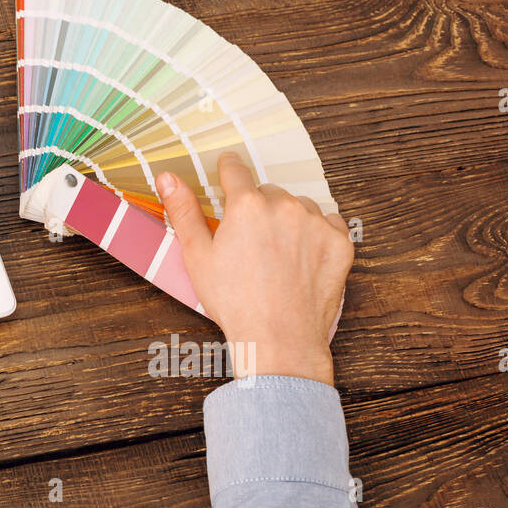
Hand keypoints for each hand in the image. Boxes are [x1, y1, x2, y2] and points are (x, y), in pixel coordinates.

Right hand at [157, 153, 352, 384]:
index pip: (235, 169)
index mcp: (247, 206)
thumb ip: (183, 210)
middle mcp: (284, 206)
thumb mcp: (197, 256)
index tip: (228, 170)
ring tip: (277, 254)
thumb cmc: (234, 301)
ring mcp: (316, 223)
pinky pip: (328, 223)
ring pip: (298, 206)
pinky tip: (302, 258)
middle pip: (267, 192)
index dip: (228, 169)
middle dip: (258, 209)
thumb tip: (167, 177)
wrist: (279, 338)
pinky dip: (316, 234)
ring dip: (288, 220)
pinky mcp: (340, 242)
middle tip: (250, 242)